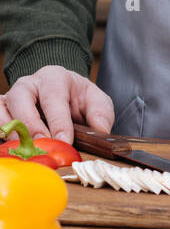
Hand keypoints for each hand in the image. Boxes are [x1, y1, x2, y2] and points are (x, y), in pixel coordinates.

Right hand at [0, 67, 114, 143]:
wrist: (62, 94)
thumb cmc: (78, 99)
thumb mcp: (96, 101)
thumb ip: (100, 114)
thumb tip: (100, 131)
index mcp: (54, 78)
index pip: (53, 97)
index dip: (58, 121)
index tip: (64, 141)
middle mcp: (28, 84)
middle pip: (21, 99)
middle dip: (31, 125)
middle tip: (42, 146)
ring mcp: (11, 97)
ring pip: (2, 110)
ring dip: (11, 132)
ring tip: (25, 150)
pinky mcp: (1, 111)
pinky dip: (2, 134)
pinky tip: (13, 149)